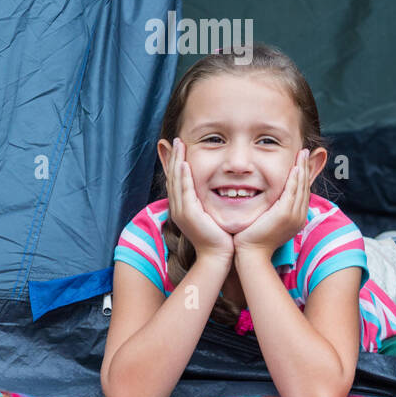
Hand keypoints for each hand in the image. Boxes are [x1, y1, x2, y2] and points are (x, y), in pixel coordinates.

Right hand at [164, 137, 233, 261]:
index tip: (180, 147)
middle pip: (173, 177)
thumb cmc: (221, 237)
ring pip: (175, 181)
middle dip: (174, 157)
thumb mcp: (214, 215)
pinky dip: (183, 176)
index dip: (177, 162)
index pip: (177, 180)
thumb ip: (213, 202)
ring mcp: (181, 210)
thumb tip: (222, 190)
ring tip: (179, 145)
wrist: (219, 256)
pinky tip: (184, 164)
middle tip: (177, 140)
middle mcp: (178, 207)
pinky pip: (184, 191)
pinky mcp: (188, 214)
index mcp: (184, 207)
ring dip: (176, 161)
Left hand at [233, 149, 310, 256]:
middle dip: (305, 168)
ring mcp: (294, 215)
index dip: (302, 175)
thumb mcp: (266, 221)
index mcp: (296, 218)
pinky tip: (295, 166)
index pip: (302, 192)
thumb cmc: (253, 239)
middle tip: (304, 152)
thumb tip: (269, 201)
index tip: (300, 162)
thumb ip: (271, 209)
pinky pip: (293, 191)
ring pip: (301, 187)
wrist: (250, 254)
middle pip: (305, 187)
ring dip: (302, 168)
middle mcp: (299, 216)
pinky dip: (295, 178)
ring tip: (301, 154)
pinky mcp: (285, 214)